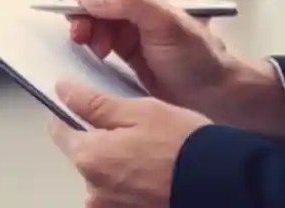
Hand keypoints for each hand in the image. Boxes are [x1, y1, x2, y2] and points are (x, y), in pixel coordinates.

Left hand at [49, 80, 209, 207]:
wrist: (224, 184)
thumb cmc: (184, 146)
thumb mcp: (139, 111)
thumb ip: (94, 103)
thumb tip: (63, 90)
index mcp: (90, 158)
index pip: (60, 131)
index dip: (72, 113)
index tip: (89, 106)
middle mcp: (94, 190)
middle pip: (84, 155)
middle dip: (102, 140)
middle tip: (138, 129)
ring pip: (105, 176)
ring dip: (119, 163)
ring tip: (153, 152)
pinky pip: (121, 194)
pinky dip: (133, 182)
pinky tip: (156, 172)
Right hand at [66, 0, 205, 60]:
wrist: (206, 101)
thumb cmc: (201, 59)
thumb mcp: (168, 25)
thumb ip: (132, 1)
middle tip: (76, 15)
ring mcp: (134, 8)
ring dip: (84, 18)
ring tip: (85, 38)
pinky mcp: (121, 31)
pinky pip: (92, 22)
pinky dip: (88, 34)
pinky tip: (99, 49)